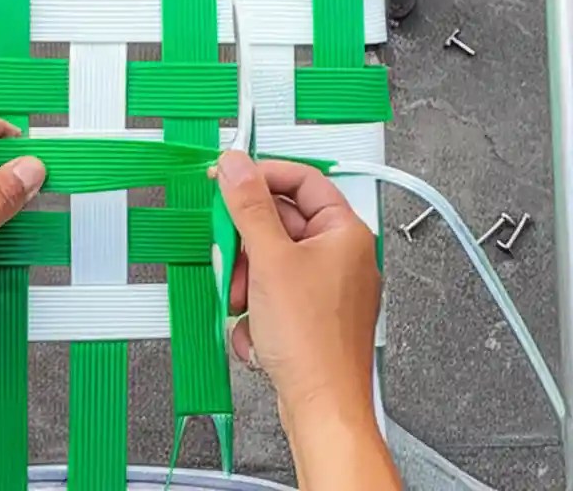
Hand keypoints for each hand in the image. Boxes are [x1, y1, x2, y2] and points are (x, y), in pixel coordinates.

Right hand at [216, 152, 380, 429]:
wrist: (322, 405)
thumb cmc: (314, 343)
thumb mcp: (269, 260)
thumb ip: (248, 207)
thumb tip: (236, 166)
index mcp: (345, 233)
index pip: (302, 180)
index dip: (261, 175)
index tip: (227, 177)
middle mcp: (341, 256)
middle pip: (280, 222)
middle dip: (246, 243)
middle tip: (229, 252)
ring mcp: (326, 287)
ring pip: (270, 260)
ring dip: (245, 279)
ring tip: (243, 301)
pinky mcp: (310, 315)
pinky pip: (272, 293)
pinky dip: (256, 308)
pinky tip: (256, 328)